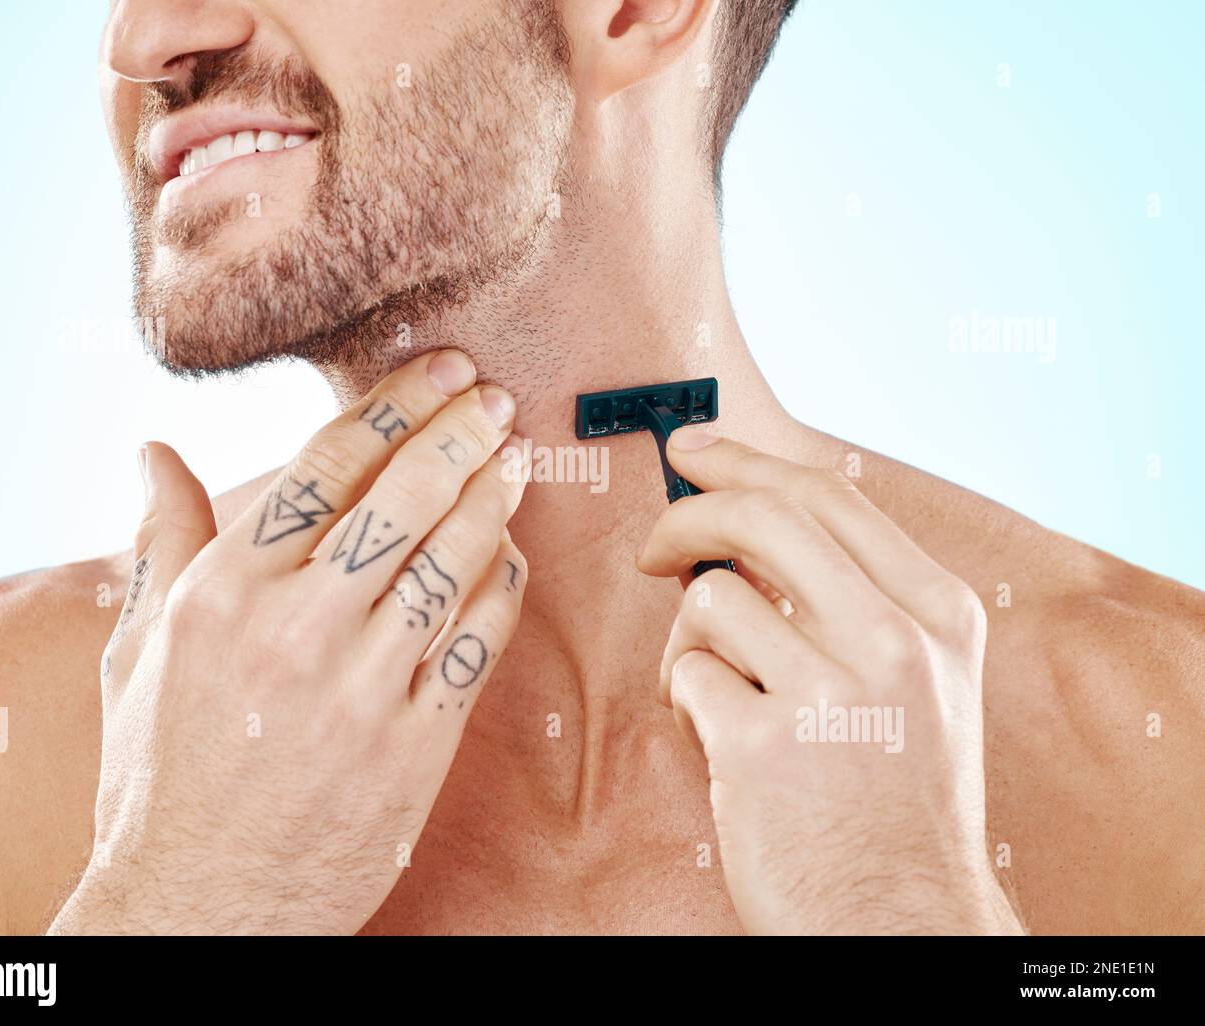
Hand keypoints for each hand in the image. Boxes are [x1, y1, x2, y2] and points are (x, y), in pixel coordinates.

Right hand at [51, 350, 526, 934]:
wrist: (200, 904)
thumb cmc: (161, 775)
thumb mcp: (136, 652)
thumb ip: (159, 543)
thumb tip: (153, 452)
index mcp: (223, 592)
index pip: (328, 466)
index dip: (395, 405)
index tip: (442, 370)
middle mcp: (295, 630)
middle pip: (403, 499)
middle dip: (460, 434)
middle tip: (496, 397)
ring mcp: (361, 690)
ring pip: (450, 563)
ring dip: (494, 499)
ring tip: (516, 458)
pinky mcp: (414, 746)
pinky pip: (477, 644)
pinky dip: (501, 588)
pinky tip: (511, 554)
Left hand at [637, 428, 1020, 934]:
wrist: (903, 918)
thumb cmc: (895, 799)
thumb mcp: (918, 681)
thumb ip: (852, 598)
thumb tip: (745, 522)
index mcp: (937, 613)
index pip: (827, 495)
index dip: (745, 461)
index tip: (693, 450)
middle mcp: (894, 640)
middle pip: (762, 517)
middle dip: (689, 514)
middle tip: (654, 546)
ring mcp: (832, 693)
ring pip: (710, 599)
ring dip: (689, 642)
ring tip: (718, 695)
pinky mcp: (765, 747)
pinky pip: (687, 675)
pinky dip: (686, 699)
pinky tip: (721, 741)